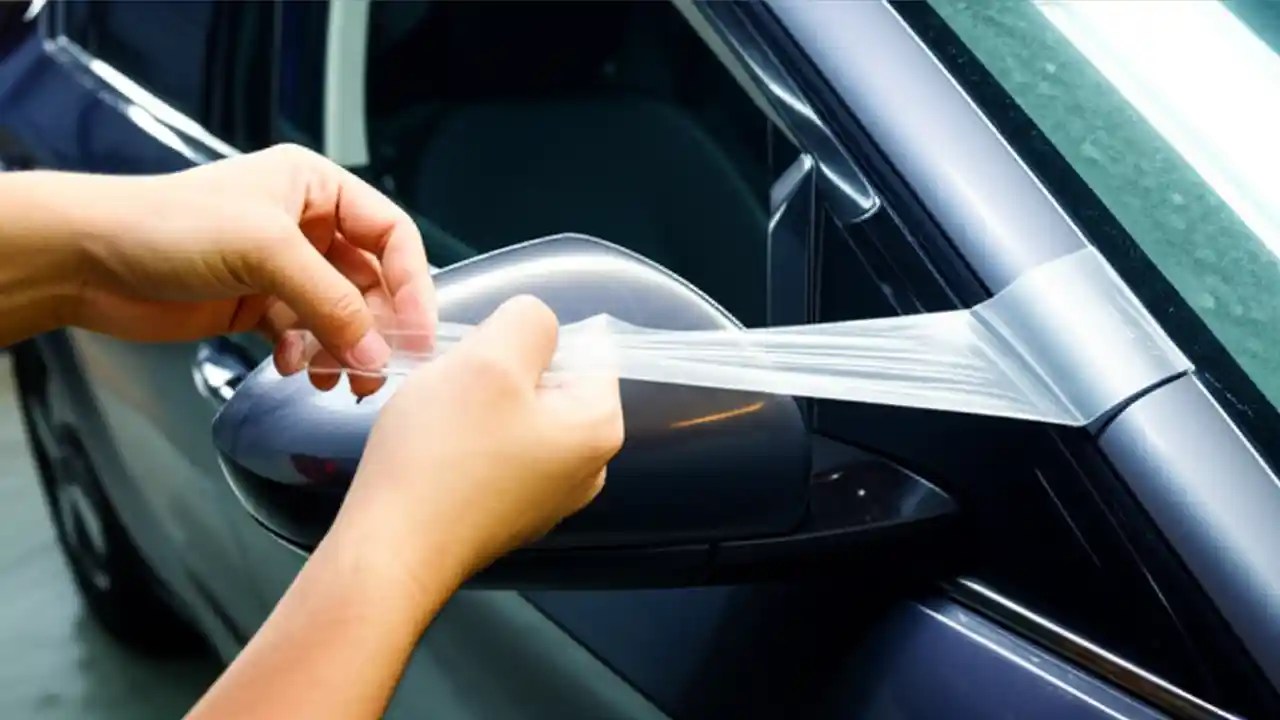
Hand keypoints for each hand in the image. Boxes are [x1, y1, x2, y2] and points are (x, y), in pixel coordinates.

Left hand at [66, 144, 433, 395]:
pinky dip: (305, 356)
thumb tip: (377, 352)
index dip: (411, 283)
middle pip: (369, 281)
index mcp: (315, 187)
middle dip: (375, 327)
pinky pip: (304, 335)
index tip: (419, 333)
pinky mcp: (257, 305)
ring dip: (342, 349)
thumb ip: (330, 302)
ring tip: (336, 379)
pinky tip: (291, 368)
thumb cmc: (170, 226)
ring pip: (338, 314)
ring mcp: (281, 267)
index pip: (391, 234)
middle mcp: (305, 224)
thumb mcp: (265, 250)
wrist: (88, 259)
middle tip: (379, 370)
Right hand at [329, 296, 624, 599]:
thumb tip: (538, 326)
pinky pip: (492, 454)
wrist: (389, 551)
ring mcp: (547, 498)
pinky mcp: (507, 515)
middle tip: (458, 393)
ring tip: (440, 425)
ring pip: (515, 417)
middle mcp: (587, 469)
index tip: (488, 365)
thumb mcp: (489, 359)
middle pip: (548, 383)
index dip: (528, 342)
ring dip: (476, 407)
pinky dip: (464, 444)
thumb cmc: (441, 456)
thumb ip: (530, 321)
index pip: (584, 348)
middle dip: (501, 374)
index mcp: (600, 428)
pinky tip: (434, 456)